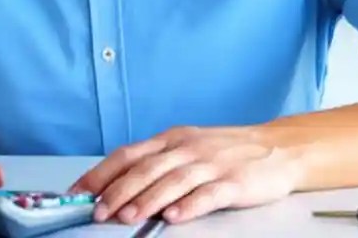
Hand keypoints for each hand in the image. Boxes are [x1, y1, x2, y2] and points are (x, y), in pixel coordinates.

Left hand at [68, 126, 301, 224]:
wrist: (279, 147)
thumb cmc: (228, 150)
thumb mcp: (188, 147)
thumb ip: (157, 164)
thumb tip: (116, 186)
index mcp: (172, 140)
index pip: (128, 154)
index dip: (101, 174)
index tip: (78, 193)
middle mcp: (188, 148)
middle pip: (146, 168)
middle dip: (117, 191)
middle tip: (97, 212)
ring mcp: (212, 164)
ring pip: (172, 181)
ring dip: (147, 199)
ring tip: (127, 216)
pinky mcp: (234, 182)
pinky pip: (208, 194)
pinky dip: (189, 205)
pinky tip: (174, 217)